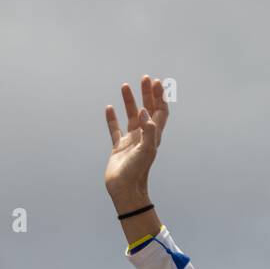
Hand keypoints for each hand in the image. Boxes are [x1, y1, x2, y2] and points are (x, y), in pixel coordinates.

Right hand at [104, 76, 169, 208]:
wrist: (125, 190)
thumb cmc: (137, 172)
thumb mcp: (146, 150)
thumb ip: (148, 130)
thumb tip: (144, 111)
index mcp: (153, 136)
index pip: (160, 112)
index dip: (160, 98)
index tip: (156, 83)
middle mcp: (143, 136)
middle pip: (147, 110)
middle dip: (147, 94)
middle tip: (144, 78)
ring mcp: (131, 142)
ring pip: (131, 117)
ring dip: (129, 101)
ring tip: (125, 86)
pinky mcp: (119, 148)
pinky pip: (115, 129)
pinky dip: (112, 118)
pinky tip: (109, 108)